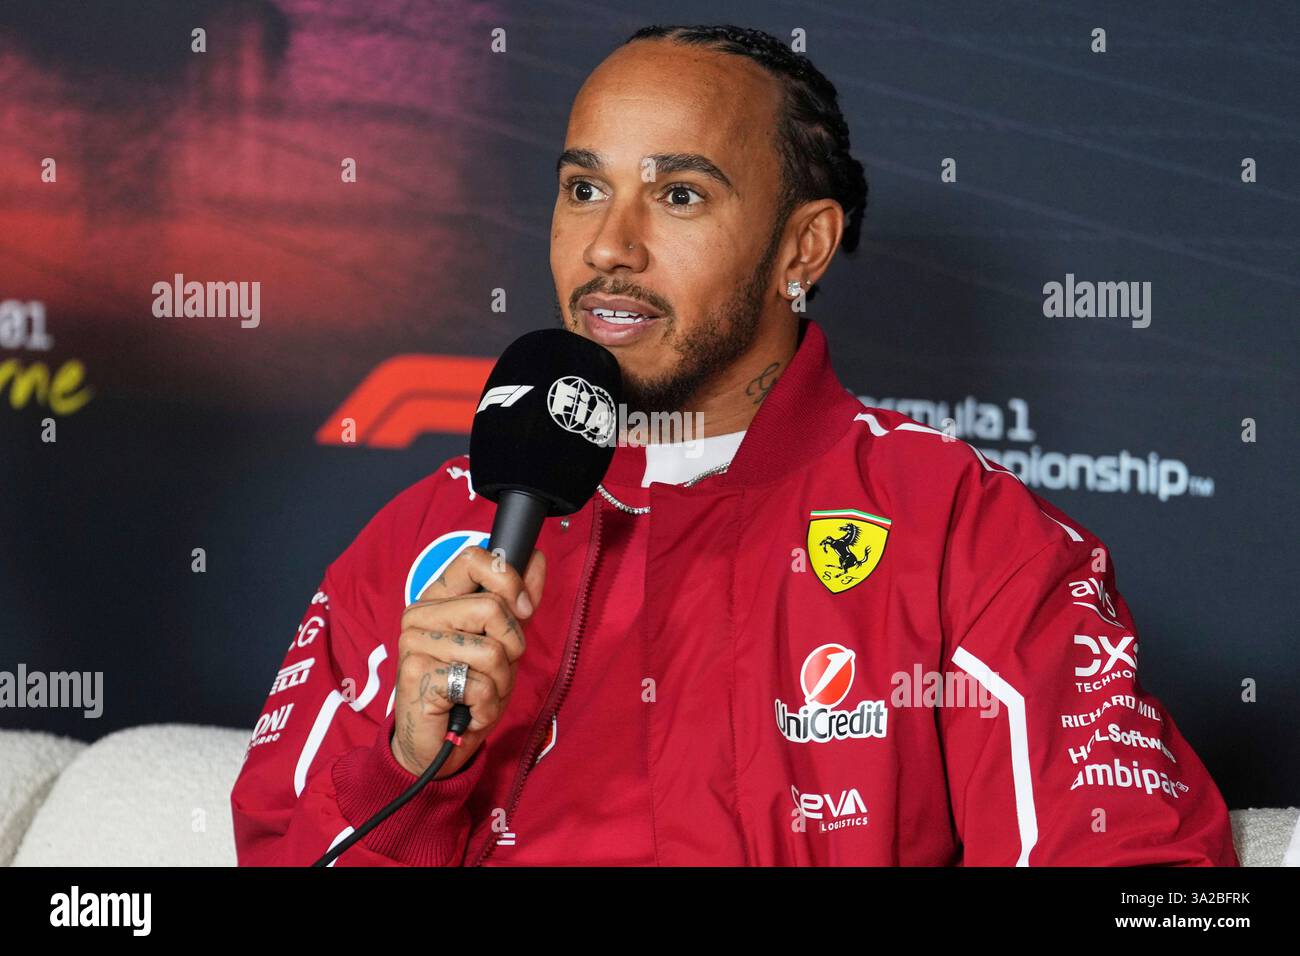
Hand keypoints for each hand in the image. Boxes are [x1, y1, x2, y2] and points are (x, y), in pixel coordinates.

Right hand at [390, 546, 545, 778]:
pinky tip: (469, 712)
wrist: (439, 747)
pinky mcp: (418, 676)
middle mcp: (421, 614)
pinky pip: (480, 685)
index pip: (473, 558)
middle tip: (494, 671)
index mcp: (439, 598)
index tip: (523, 610)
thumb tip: (536, 557)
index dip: (509, 581)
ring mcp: (415, 644)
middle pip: (492, 607)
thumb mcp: (502, 643)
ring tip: (479, 695)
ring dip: (500, 682)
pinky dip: (487, 706)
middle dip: (512, 647)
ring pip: (491, 651)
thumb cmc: (469, 691)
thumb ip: (517, 601)